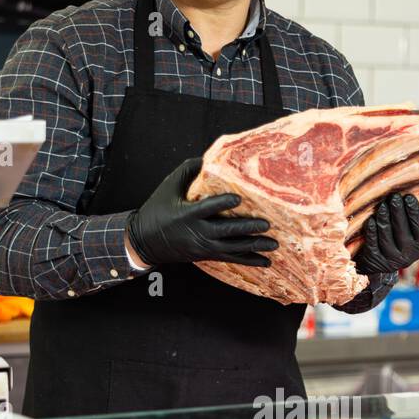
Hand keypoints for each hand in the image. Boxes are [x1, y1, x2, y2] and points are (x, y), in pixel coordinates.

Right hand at [126, 156, 277, 268]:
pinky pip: (231, 259)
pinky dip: (249, 261)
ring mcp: (203, 247)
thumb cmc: (158, 209)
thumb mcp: (169, 186)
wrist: (145, 240)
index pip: (207, 208)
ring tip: (274, 244)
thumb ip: (189, 171)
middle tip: (266, 224)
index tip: (239, 199)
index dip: (223, 204)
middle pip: (226, 231)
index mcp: (186, 213)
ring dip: (254, 247)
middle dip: (247, 228)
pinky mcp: (207, 255)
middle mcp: (197, 232)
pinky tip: (266, 262)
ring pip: (233, 248)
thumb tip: (209, 157)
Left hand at [354, 192, 418, 275]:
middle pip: (401, 230)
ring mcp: (391, 260)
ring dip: (384, 219)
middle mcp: (408, 255)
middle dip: (397, 212)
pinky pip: (373, 244)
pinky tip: (371, 220)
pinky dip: (372, 231)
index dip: (413, 211)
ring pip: (386, 236)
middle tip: (393, 197)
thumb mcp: (418, 228)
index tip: (408, 197)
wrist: (382, 261)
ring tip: (382, 206)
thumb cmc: (403, 237)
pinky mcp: (376, 261)